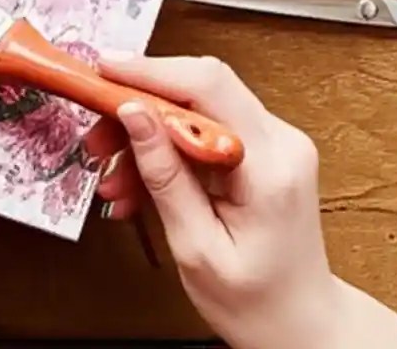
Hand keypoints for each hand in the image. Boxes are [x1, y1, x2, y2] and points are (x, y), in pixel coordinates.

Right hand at [95, 55, 396, 348]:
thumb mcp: (196, 246)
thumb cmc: (257, 302)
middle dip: (138, 108)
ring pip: (194, 111)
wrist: (299, 324)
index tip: (103, 72)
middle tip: (97, 143)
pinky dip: (165, 153)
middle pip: (198, 90)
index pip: (209, 87)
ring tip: (114, 182)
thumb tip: (134, 115)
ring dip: (145, 137)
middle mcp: (281, 143)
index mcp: (270, 167)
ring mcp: (275, 144)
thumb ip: (165, 176)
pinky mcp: (262, 151)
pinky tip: (137, 186)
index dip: (150, 73)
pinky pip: (203, 133)